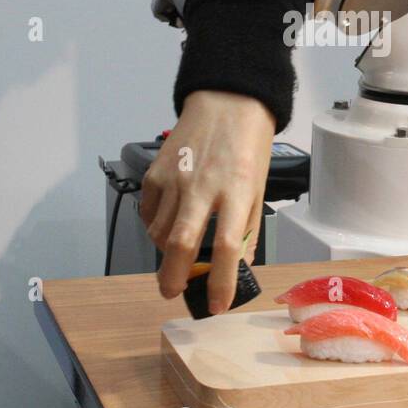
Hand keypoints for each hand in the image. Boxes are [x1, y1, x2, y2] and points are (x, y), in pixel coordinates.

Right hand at [142, 89, 274, 314]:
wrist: (227, 102)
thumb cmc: (248, 147)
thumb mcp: (259, 189)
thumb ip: (246, 230)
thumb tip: (238, 269)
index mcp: (238, 191)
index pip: (229, 246)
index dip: (222, 282)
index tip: (217, 305)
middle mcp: (204, 186)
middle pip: (181, 243)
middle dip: (172, 277)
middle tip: (172, 292)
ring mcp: (176, 178)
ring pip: (159, 232)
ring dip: (165, 252)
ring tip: (177, 252)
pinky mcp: (156, 172)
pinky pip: (148, 212)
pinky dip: (155, 227)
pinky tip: (168, 223)